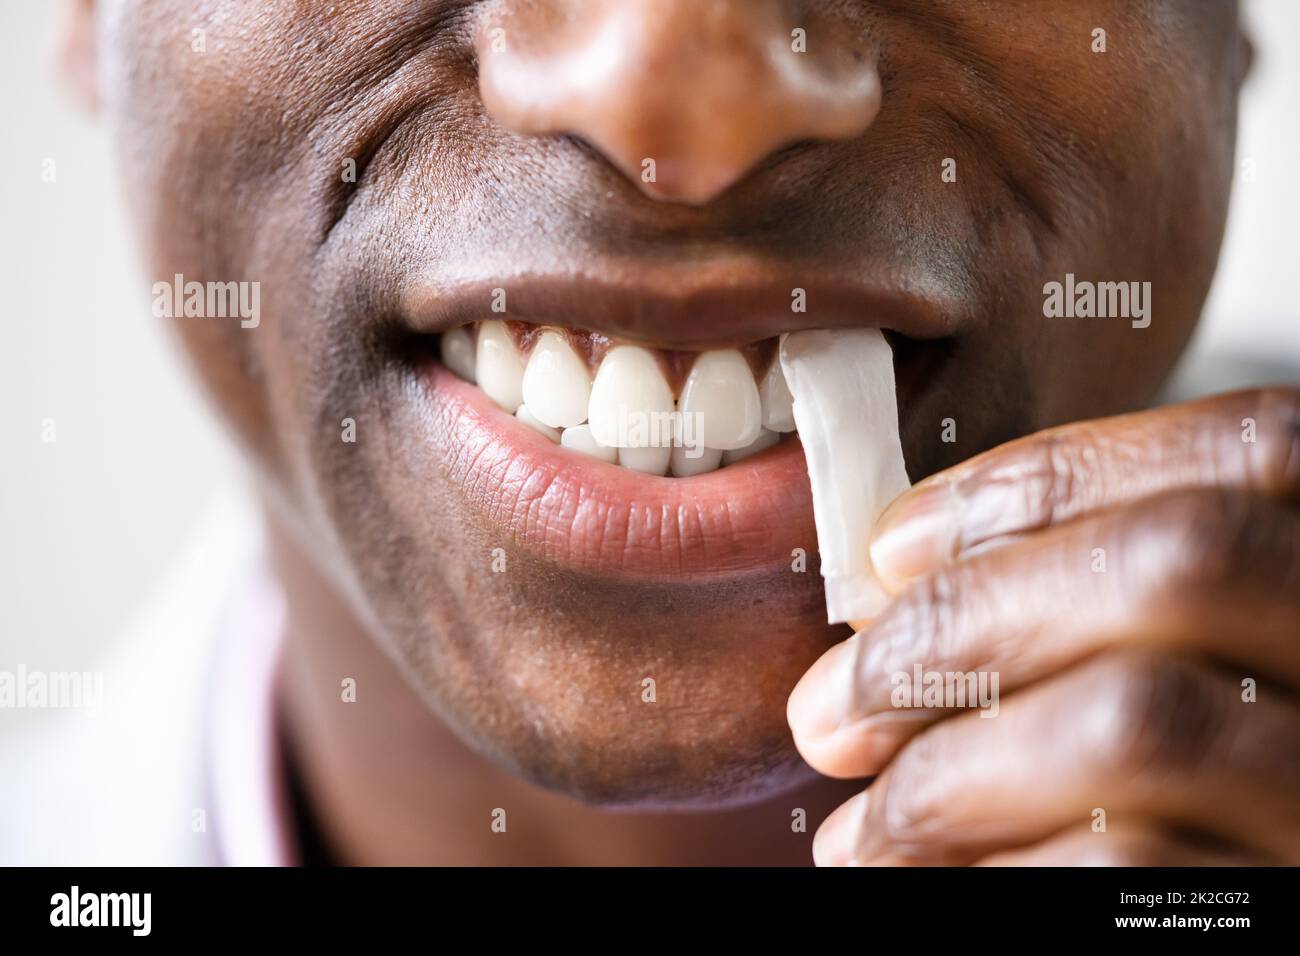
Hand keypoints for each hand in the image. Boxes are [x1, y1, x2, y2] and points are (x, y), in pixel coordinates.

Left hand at [788, 388, 1299, 864]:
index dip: (1050, 477)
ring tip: (859, 831)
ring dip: (946, 773)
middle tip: (827, 710)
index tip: (888, 546)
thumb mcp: (1195, 665)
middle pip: (1174, 564)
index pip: (1246, 450)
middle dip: (961, 621)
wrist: (1218, 919)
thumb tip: (900, 570)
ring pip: (1136, 721)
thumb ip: (1093, 595)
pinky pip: (1126, 875)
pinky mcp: (1290, 915)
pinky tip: (921, 881)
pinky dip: (988, 869)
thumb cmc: (1199, 803)